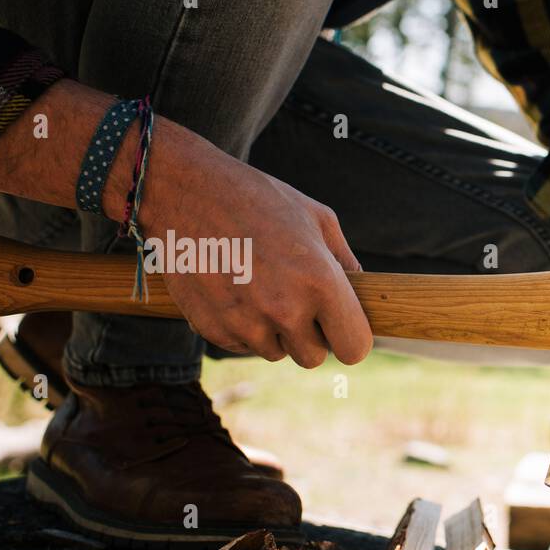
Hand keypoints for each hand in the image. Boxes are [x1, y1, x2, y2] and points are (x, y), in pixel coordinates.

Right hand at [140, 127, 371, 367]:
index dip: (350, 338)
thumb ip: (346, 262)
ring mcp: (246, 324)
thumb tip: (364, 294)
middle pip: (314, 358)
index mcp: (320, 283)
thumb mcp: (317, 218)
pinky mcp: (214, 330)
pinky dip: (244, 328)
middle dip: (311, 335)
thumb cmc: (259, 199)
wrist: (185, 192)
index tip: (341, 325)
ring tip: (262, 287)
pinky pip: (243, 346)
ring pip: (278, 353)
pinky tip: (235, 290)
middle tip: (296, 300)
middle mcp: (285, 310)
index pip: (354, 348)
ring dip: (276, 332)